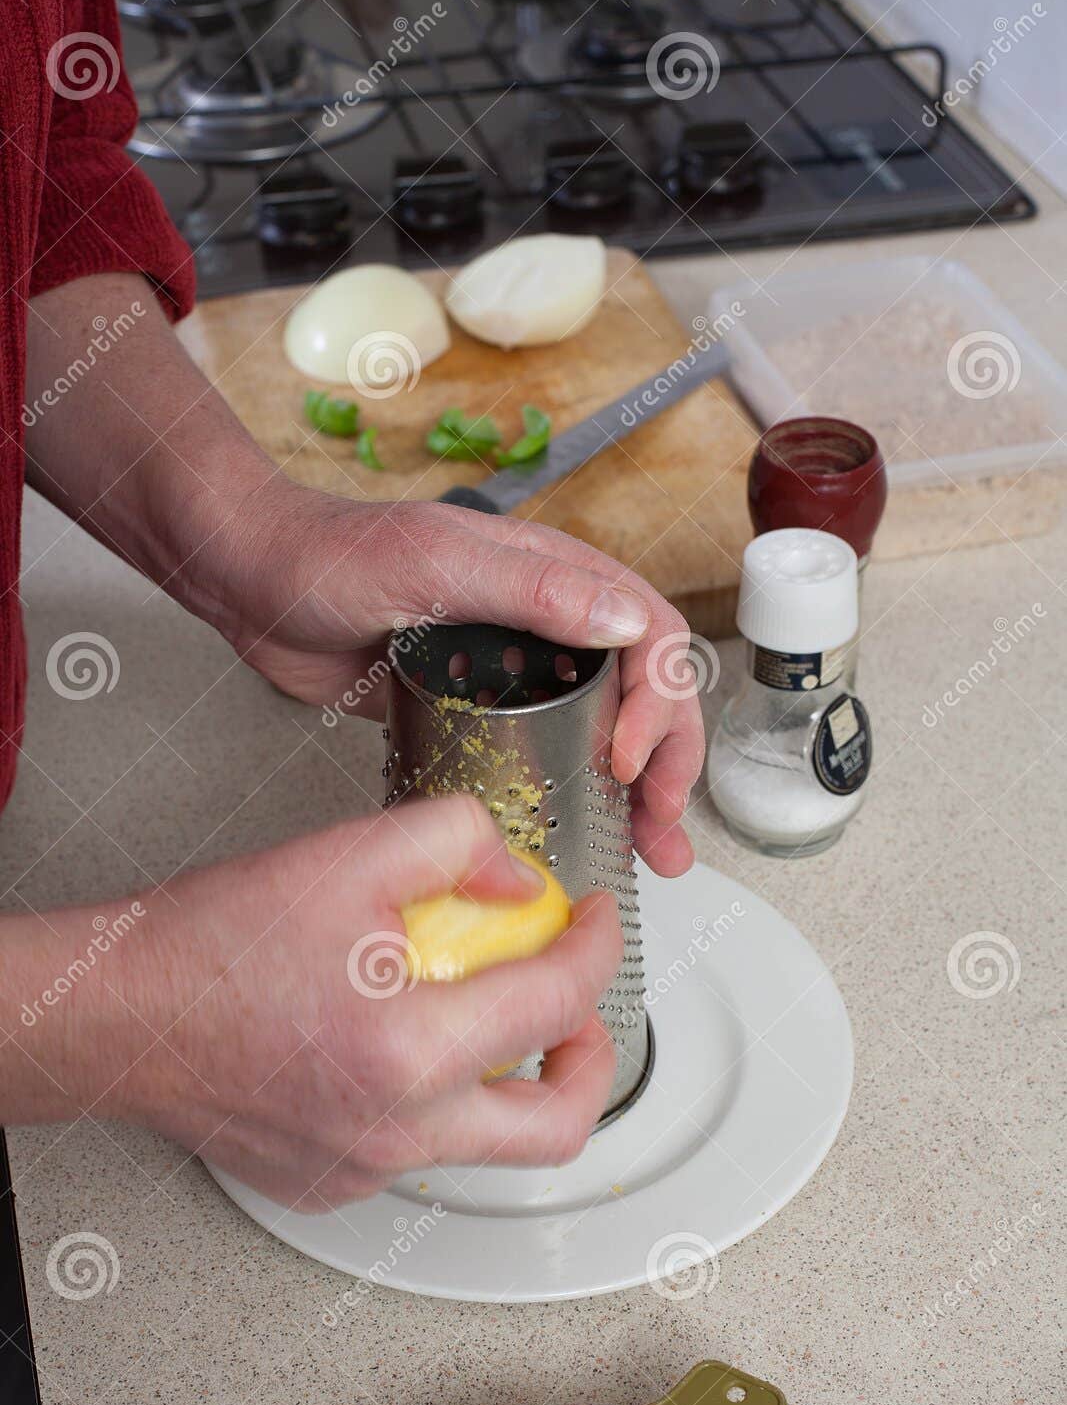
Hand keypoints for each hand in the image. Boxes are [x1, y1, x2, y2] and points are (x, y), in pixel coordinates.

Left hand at [22, 274, 701, 875]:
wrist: (252, 583)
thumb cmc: (332, 554)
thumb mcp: (437, 561)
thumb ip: (535, 587)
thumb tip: (626, 621)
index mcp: (557, 577)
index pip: (651, 637)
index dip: (661, 702)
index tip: (629, 760)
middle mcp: (548, 624)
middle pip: (642, 695)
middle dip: (669, 762)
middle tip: (662, 825)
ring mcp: (513, 673)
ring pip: (601, 733)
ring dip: (636, 792)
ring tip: (651, 849)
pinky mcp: (474, 713)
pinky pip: (542, 757)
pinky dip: (572, 798)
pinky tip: (581, 837)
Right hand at [104, 796, 620, 1209]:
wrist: (118, 1014)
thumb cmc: (211, 946)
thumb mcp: (348, 853)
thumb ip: (457, 844)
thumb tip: (520, 885)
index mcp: (411, 1054)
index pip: (557, 1003)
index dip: (597, 950)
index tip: (591, 922)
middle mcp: (396, 1132)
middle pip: (553, 1128)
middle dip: (591, 1060)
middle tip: (577, 1010)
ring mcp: (363, 1169)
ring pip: (485, 1145)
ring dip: (508, 1080)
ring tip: (484, 1016)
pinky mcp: (329, 1184)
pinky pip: (417, 1152)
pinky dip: (435, 1101)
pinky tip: (400, 1047)